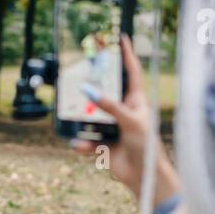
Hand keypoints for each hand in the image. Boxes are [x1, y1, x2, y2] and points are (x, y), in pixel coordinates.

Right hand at [71, 33, 178, 205]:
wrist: (144, 177)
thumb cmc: (145, 145)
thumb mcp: (130, 120)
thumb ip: (109, 105)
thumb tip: (88, 90)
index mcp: (136, 101)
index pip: (131, 72)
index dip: (127, 54)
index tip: (120, 37)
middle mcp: (123, 111)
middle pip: (106, 91)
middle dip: (94, 82)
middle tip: (82, 68)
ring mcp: (113, 127)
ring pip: (91, 116)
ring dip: (81, 118)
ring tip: (69, 112)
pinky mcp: (104, 144)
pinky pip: (87, 140)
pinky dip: (81, 144)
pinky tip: (77, 145)